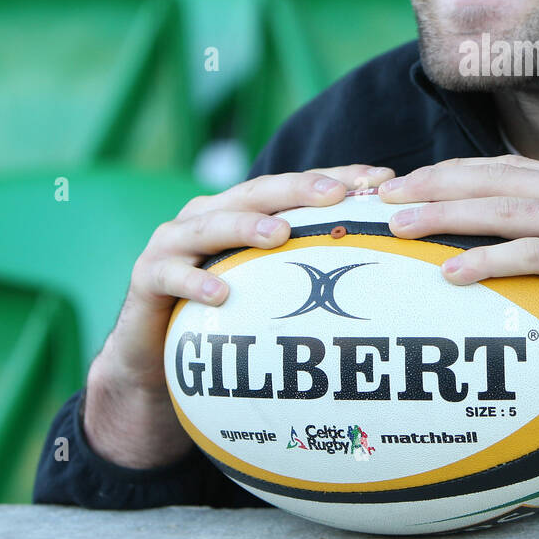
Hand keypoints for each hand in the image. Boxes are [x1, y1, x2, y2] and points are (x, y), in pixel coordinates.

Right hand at [84, 164, 395, 467]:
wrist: (154, 360)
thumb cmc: (226, 317)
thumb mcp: (271, 289)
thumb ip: (312, 269)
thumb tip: (391, 268)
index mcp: (243, 210)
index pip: (296, 187)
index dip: (337, 178)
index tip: (382, 179)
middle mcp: (208, 215)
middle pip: (256, 192)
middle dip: (297, 188)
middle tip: (335, 193)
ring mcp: (174, 243)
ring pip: (211, 225)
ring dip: (246, 225)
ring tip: (280, 232)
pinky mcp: (147, 278)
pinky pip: (171, 276)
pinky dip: (195, 283)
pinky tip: (223, 295)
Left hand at [378, 155, 538, 445]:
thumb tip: (518, 252)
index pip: (506, 167)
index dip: (453, 172)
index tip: (410, 182)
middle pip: (494, 176)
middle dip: (434, 182)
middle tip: (385, 195)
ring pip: (505, 207)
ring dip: (446, 214)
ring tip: (401, 225)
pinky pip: (534, 253)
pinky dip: (489, 258)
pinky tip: (453, 271)